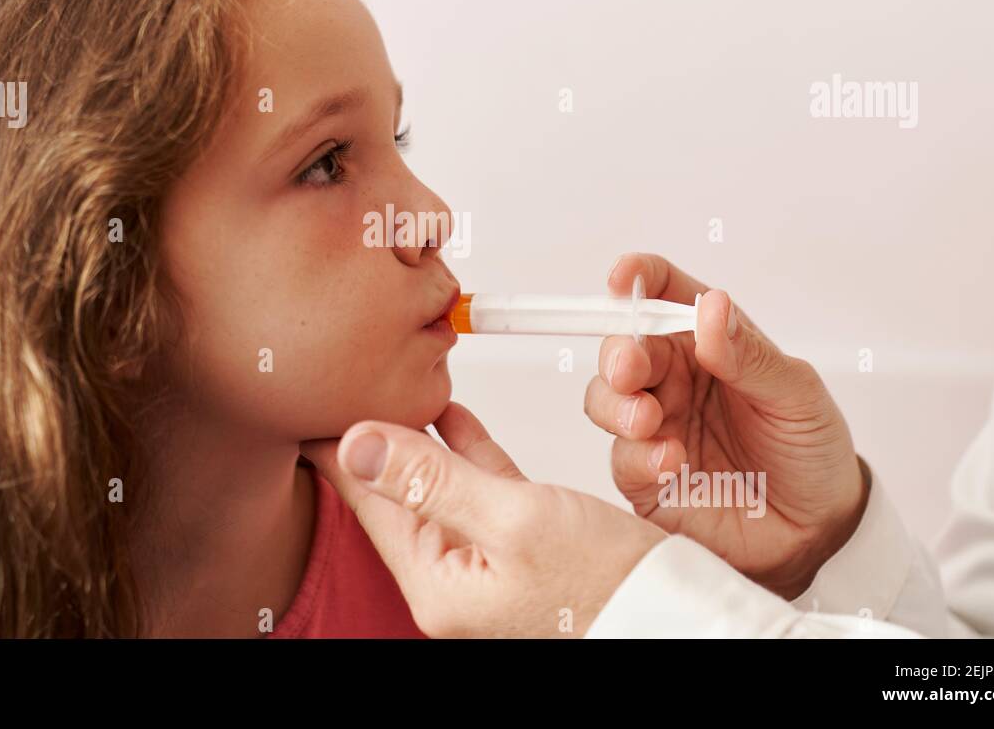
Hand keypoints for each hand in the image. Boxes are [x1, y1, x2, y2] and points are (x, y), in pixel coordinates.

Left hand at [300, 401, 665, 637]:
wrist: (681, 617)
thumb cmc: (608, 586)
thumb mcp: (513, 520)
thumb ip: (432, 479)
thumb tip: (358, 442)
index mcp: (436, 580)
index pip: (367, 499)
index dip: (337, 443)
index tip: (313, 397)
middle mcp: (454, 575)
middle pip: (395, 490)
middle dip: (373, 433)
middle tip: (346, 378)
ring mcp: (489, 560)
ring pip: (437, 482)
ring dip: (419, 433)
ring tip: (392, 383)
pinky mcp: (525, 543)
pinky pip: (480, 486)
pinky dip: (466, 447)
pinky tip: (453, 413)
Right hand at [584, 253, 867, 597]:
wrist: (818, 531)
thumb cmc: (810, 450)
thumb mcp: (796, 394)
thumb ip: (750, 354)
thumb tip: (711, 307)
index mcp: (707, 343)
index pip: (664, 296)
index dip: (638, 278)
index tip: (623, 276)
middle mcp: (673, 379)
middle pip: (621, 348)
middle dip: (618, 354)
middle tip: (631, 369)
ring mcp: (656, 427)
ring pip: (604, 399)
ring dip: (617, 404)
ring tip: (649, 420)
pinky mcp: (645, 477)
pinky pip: (621, 457)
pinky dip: (638, 455)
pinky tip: (670, 460)